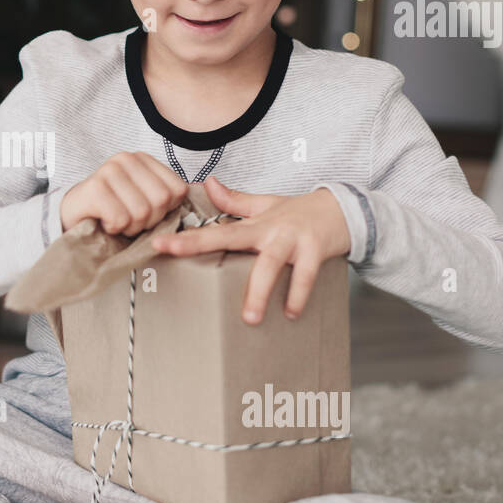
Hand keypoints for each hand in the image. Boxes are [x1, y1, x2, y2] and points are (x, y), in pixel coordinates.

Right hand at [60, 151, 189, 235]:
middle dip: (147, 221)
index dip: (165, 211)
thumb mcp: (144, 198)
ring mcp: (108, 170)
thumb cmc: (111, 210)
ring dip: (129, 227)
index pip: (178, 190)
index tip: (145, 212)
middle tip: (129, 220)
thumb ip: (168, 195)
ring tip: (116, 220)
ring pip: (141, 212)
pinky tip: (104, 221)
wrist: (71, 216)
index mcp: (143, 159)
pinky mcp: (94, 188)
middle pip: (161, 202)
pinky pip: (120, 219)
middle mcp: (126, 158)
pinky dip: (114, 228)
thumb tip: (208, 192)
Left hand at [150, 178, 350, 324]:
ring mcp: (291, 239)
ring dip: (260, 291)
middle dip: (202, 248)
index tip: (159, 245)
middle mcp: (268, 230)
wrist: (343, 208)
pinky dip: (298, 295)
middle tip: (183, 268)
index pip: (213, 231)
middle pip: (230, 239)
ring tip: (251, 318)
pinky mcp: (315, 250)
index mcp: (253, 224)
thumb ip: (234, 200)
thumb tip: (207, 184)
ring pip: (270, 264)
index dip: (186, 238)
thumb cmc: (299, 212)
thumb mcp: (265, 204)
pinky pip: (305, 275)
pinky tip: (291, 313)